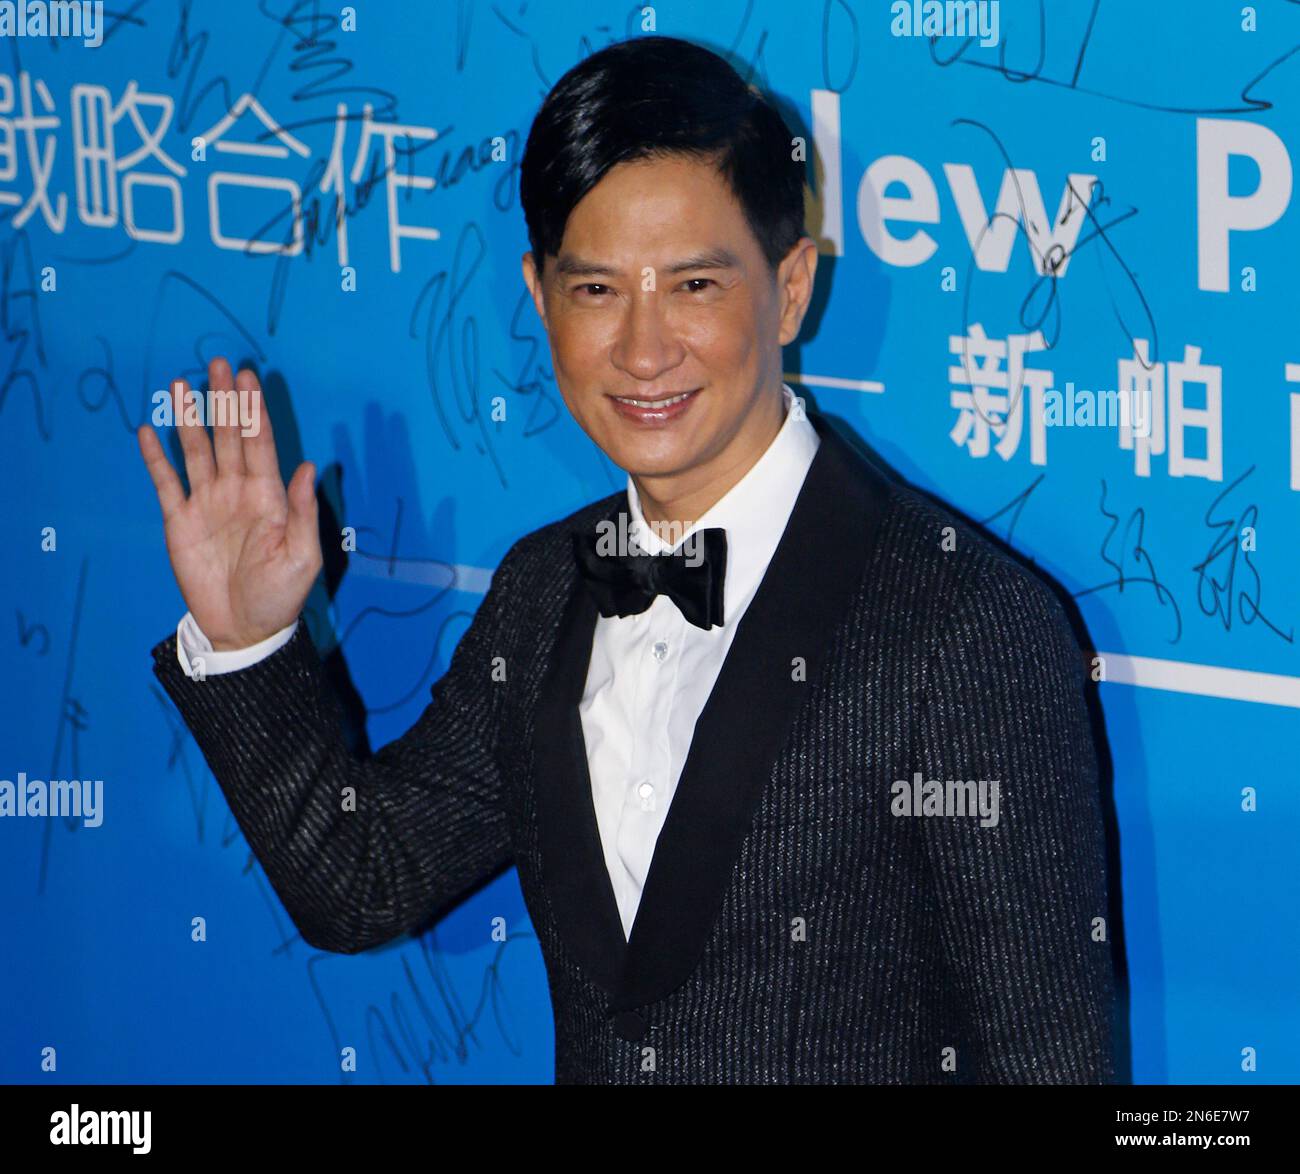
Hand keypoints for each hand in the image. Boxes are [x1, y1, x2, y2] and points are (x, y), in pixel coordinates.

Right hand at [137, 356, 322, 650]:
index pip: (260, 444)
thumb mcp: (302, 557)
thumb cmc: (280, 596)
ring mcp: (207, 504)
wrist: (243, 629)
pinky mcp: (180, 522)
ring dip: (190, 419)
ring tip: (183, 385)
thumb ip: (303, 511)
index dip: (254, 411)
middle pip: (228, 437)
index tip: (249, 379)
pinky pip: (166, 483)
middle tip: (220, 364)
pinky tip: (149, 430)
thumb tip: (307, 465)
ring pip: (196, 451)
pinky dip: (157, 458)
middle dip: (225, 402)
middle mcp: (237, 492)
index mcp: (268, 497)